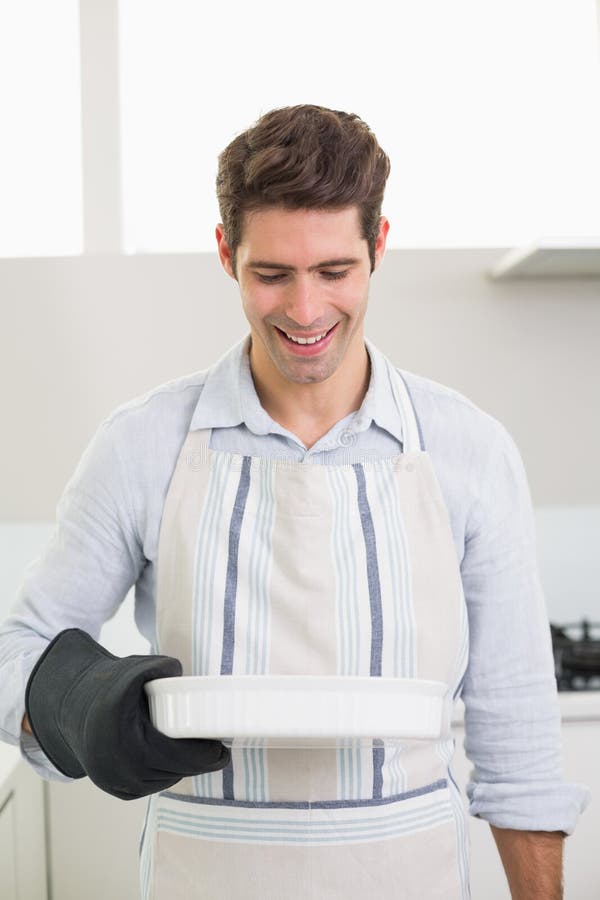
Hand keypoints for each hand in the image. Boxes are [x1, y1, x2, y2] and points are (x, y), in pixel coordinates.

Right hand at [25, 628, 229, 799]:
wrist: (70, 707)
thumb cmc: (108, 685)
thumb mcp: (135, 668)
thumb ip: (163, 668)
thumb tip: (190, 680)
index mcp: (120, 728)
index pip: (175, 752)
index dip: (204, 754)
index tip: (221, 747)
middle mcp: (114, 760)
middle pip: (173, 770)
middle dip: (200, 764)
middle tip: (220, 754)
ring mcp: (112, 780)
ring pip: (163, 781)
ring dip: (184, 771)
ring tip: (201, 756)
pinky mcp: (113, 789)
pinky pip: (150, 787)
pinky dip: (165, 776)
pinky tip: (177, 764)